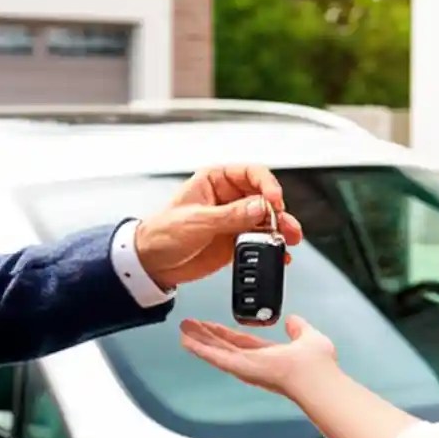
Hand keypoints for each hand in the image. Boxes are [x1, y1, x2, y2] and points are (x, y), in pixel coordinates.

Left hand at [134, 165, 302, 288]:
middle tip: (284, 225)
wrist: (151, 264)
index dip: (267, 184)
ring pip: (266, 220)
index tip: (274, 201)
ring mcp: (233, 220)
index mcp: (215, 180)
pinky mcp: (235, 241)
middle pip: (264, 197)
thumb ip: (230, 215)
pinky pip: (260, 241)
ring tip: (287, 240)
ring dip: (279, 230)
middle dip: (278, 211)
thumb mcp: (196, 222)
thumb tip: (260, 207)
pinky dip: (271, 247)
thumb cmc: (161, 233)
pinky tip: (277, 254)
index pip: (251, 173)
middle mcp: (228, 197)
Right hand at [179, 315, 337, 397]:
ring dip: (199, 340)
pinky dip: (200, 349)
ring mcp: (246, 366)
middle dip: (207, 335)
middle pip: (225, 346)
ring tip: (183, 330)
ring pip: (216, 351)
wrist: (317, 376)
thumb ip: (298, 327)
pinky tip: (187, 342)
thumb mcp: (308, 336)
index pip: (243, 342)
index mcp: (270, 355)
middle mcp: (255, 362)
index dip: (227, 334)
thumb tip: (292, 319)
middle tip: (190, 326)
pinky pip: (216, 357)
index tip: (214, 327)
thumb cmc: (318, 364)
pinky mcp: (240, 368)